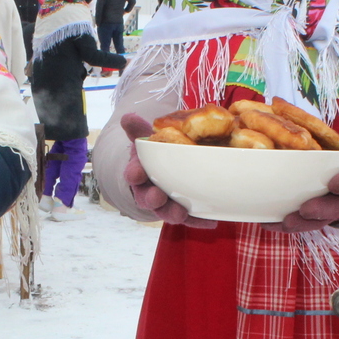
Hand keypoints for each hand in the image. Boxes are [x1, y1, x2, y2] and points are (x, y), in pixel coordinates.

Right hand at [120, 113, 214, 227]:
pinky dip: (199, 220)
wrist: (162, 176)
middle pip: (148, 198)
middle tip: (157, 196)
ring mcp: (166, 205)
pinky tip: (211, 221)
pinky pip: (190, 219)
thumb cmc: (154, 159)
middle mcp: (149, 193)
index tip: (135, 172)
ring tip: (180, 213)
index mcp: (139, 174)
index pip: (133, 174)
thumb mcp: (146, 144)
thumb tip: (126, 116)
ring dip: (172, 213)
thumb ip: (138, 131)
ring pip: (166, 212)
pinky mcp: (182, 213)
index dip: (134, 173)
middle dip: (152, 198)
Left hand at [263, 126, 338, 232]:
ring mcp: (327, 212)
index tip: (334, 183)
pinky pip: (299, 224)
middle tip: (306, 210)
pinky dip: (282, 225)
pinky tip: (266, 223)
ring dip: (299, 223)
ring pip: (314, 222)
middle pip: (332, 209)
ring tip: (285, 222)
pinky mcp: (313, 218)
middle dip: (319, 210)